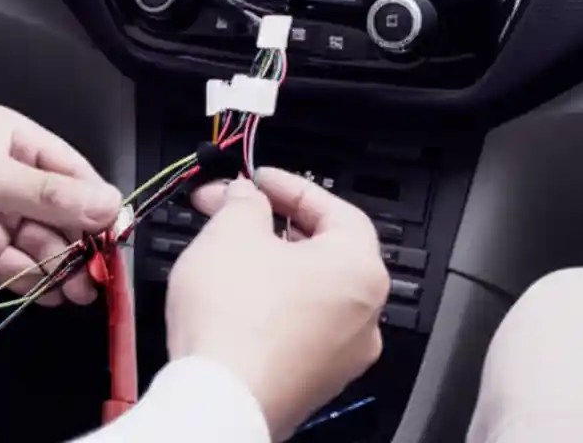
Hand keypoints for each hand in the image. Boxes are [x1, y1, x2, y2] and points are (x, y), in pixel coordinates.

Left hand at [0, 105, 119, 305]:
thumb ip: (47, 196)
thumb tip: (107, 204)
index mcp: (11, 140)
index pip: (71, 172)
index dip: (97, 203)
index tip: (116, 234)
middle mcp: (7, 176)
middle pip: (64, 213)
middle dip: (83, 243)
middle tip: (99, 274)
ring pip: (46, 244)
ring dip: (65, 268)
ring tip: (77, 292)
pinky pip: (21, 269)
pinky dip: (38, 283)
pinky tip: (51, 296)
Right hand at [167, 169, 388, 439]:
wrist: (218, 401)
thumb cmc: (234, 322)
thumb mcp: (231, 233)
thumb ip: (244, 202)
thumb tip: (245, 195)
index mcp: (360, 270)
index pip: (334, 209)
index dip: (289, 187)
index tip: (256, 181)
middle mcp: (364, 316)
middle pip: (323, 252)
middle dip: (274, 226)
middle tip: (232, 213)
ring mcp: (341, 356)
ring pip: (309, 294)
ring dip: (271, 268)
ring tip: (225, 257)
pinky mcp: (312, 383)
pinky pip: (296, 331)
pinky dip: (270, 310)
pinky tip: (232, 304)